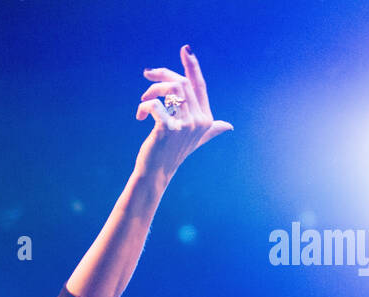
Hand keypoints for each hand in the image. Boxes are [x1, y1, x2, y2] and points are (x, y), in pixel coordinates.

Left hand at [134, 45, 232, 180]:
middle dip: (163, 73)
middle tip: (148, 73)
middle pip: (183, 83)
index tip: (185, 50)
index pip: (200, 85)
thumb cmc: (171, 154)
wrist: (156, 173)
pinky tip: (140, 116)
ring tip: (143, 99)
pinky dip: (144, 106)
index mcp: (206, 118)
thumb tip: (228, 127)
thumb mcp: (194, 140)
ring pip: (171, 89)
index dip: (193, 66)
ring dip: (153, 89)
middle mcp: (199, 120)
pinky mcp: (168, 129)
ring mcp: (185, 125)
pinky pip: (156, 105)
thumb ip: (211, 130)